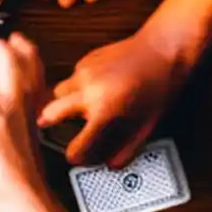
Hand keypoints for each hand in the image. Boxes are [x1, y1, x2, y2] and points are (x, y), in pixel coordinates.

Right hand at [0, 34, 46, 211]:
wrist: (23, 198)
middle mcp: (7, 105)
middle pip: (5, 56)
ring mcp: (25, 108)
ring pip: (30, 64)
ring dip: (19, 48)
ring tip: (10, 41)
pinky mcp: (35, 116)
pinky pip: (39, 82)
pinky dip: (33, 68)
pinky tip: (28, 68)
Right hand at [39, 31, 184, 166]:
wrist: (165, 48)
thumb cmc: (160, 84)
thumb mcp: (148, 124)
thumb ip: (127, 149)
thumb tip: (112, 164)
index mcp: (104, 110)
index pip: (77, 146)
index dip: (76, 157)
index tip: (78, 157)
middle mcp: (89, 91)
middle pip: (50, 113)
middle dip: (47, 124)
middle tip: (47, 129)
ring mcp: (85, 72)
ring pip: (58, 92)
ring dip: (62, 102)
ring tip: (74, 107)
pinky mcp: (87, 60)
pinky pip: (71, 77)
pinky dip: (76, 86)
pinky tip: (93, 87)